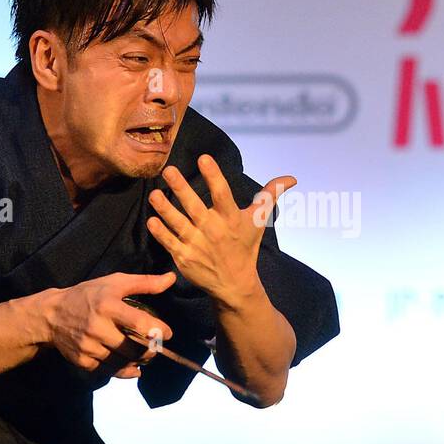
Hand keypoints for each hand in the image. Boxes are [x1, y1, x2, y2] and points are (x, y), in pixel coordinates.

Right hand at [46, 271, 174, 375]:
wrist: (51, 315)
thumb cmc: (88, 295)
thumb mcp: (114, 283)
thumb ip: (144, 283)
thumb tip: (171, 279)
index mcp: (107, 306)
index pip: (140, 323)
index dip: (158, 331)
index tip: (168, 334)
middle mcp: (98, 328)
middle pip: (133, 348)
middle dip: (151, 351)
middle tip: (157, 348)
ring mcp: (89, 346)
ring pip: (123, 362)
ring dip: (139, 362)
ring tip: (146, 356)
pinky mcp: (82, 360)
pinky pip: (109, 371)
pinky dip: (124, 371)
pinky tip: (132, 367)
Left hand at [147, 157, 294, 309]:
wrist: (235, 285)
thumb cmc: (245, 247)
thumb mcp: (258, 221)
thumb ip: (271, 195)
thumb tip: (292, 177)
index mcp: (231, 219)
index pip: (222, 194)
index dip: (213, 176)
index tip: (203, 158)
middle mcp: (213, 231)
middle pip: (195, 207)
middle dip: (181, 188)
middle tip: (169, 170)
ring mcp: (197, 245)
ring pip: (177, 223)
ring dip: (165, 209)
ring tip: (154, 194)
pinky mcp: (184, 258)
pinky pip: (169, 242)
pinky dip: (160, 232)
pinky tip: (152, 220)